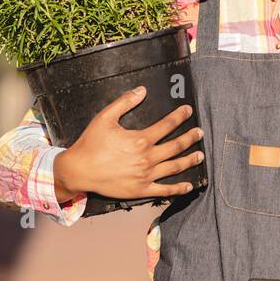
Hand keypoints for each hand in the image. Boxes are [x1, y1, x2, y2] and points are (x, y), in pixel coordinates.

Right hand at [53, 86, 203, 202]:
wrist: (79, 170)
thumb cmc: (91, 143)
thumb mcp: (105, 117)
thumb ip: (125, 102)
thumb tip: (142, 90)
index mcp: (140, 139)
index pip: (167, 125)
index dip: (180, 116)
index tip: (188, 111)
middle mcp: (147, 158)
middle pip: (176, 146)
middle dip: (190, 137)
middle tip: (200, 132)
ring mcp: (145, 175)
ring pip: (174, 167)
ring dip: (189, 160)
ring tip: (200, 155)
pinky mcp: (141, 190)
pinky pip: (164, 190)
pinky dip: (178, 189)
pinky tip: (189, 186)